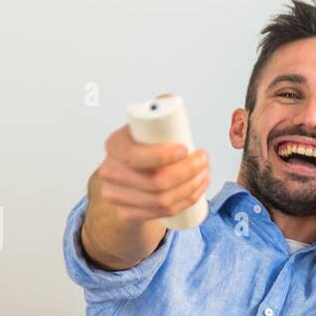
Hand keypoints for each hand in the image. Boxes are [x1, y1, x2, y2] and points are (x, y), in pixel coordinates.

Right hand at [97, 94, 211, 226]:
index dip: (163, 156)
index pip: (135, 156)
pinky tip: (198, 190)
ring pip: (162, 201)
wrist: (127, 177)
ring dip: (191, 188)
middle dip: (187, 172)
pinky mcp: (127, 214)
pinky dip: (186, 202)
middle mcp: (110, 173)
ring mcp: (116, 197)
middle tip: (204, 160)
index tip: (186, 149)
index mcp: (114, 146)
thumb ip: (158, 112)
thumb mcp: (145, 127)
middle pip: (155, 182)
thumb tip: (168, 101)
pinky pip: (163, 213)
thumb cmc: (143, 147)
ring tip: (205, 173)